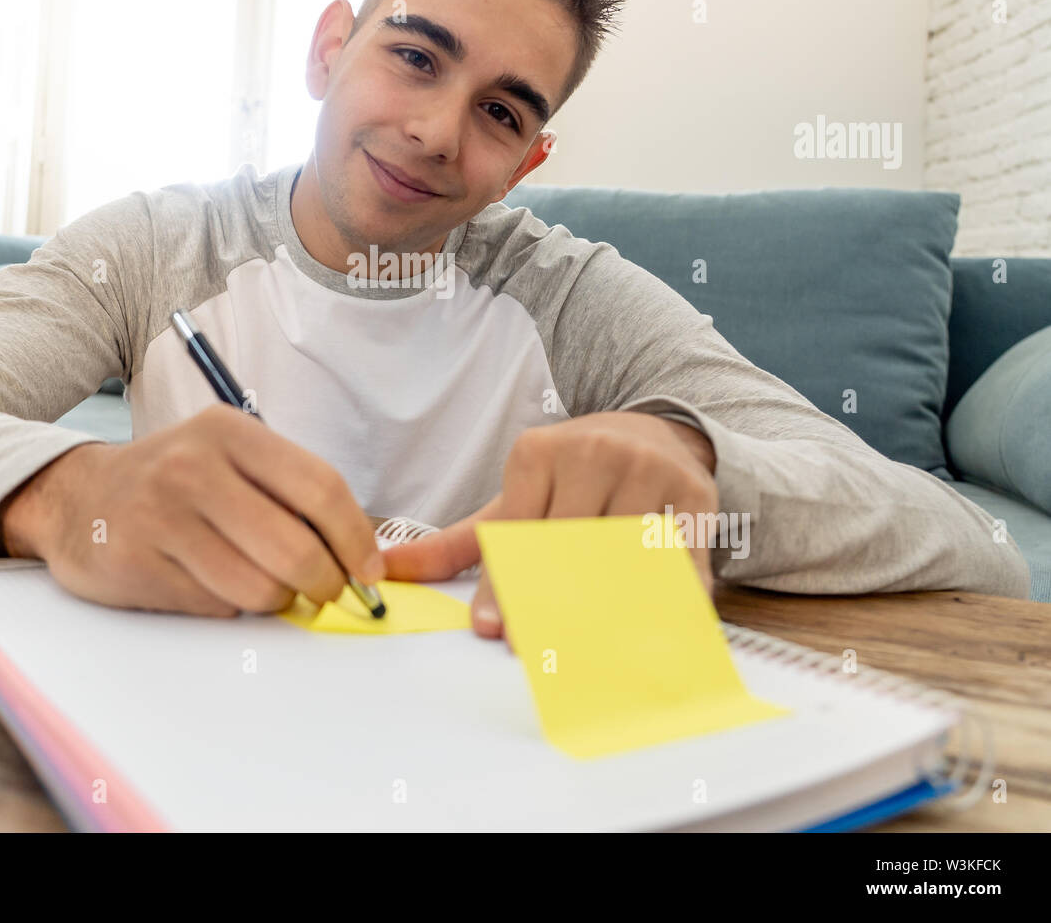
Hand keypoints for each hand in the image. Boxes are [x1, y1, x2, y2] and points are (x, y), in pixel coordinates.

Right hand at [0, 404, 384, 614]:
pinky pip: (215, 607)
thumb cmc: (177, 481)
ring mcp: (160, 516)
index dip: (356, 538)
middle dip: (325, 583)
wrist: (78, 496)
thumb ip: (291, 494)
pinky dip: (226, 605)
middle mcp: (193, 467)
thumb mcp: (232, 458)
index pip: (320, 488)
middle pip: (296, 548)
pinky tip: (205, 579)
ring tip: (259, 581)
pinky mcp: (136, 563)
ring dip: (274, 599)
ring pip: (258, 588)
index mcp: (230, 431)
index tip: (370, 569)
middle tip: (325, 591)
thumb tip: (361, 557)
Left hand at [382, 412, 719, 639]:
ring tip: (595, 648)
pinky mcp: (693, 494)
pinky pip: (678, 556)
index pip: (518, 531)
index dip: (506, 584)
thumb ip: (458, 542)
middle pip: (567, 545)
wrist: (658, 433)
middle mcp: (592, 452)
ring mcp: (646, 469)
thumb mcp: (516, 499)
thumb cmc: (575, 477)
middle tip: (541, 647)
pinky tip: (655, 627)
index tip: (496, 629)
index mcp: (538, 452)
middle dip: (553, 600)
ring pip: (621, 554)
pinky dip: (668, 596)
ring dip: (611, 605)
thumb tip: (387, 568)